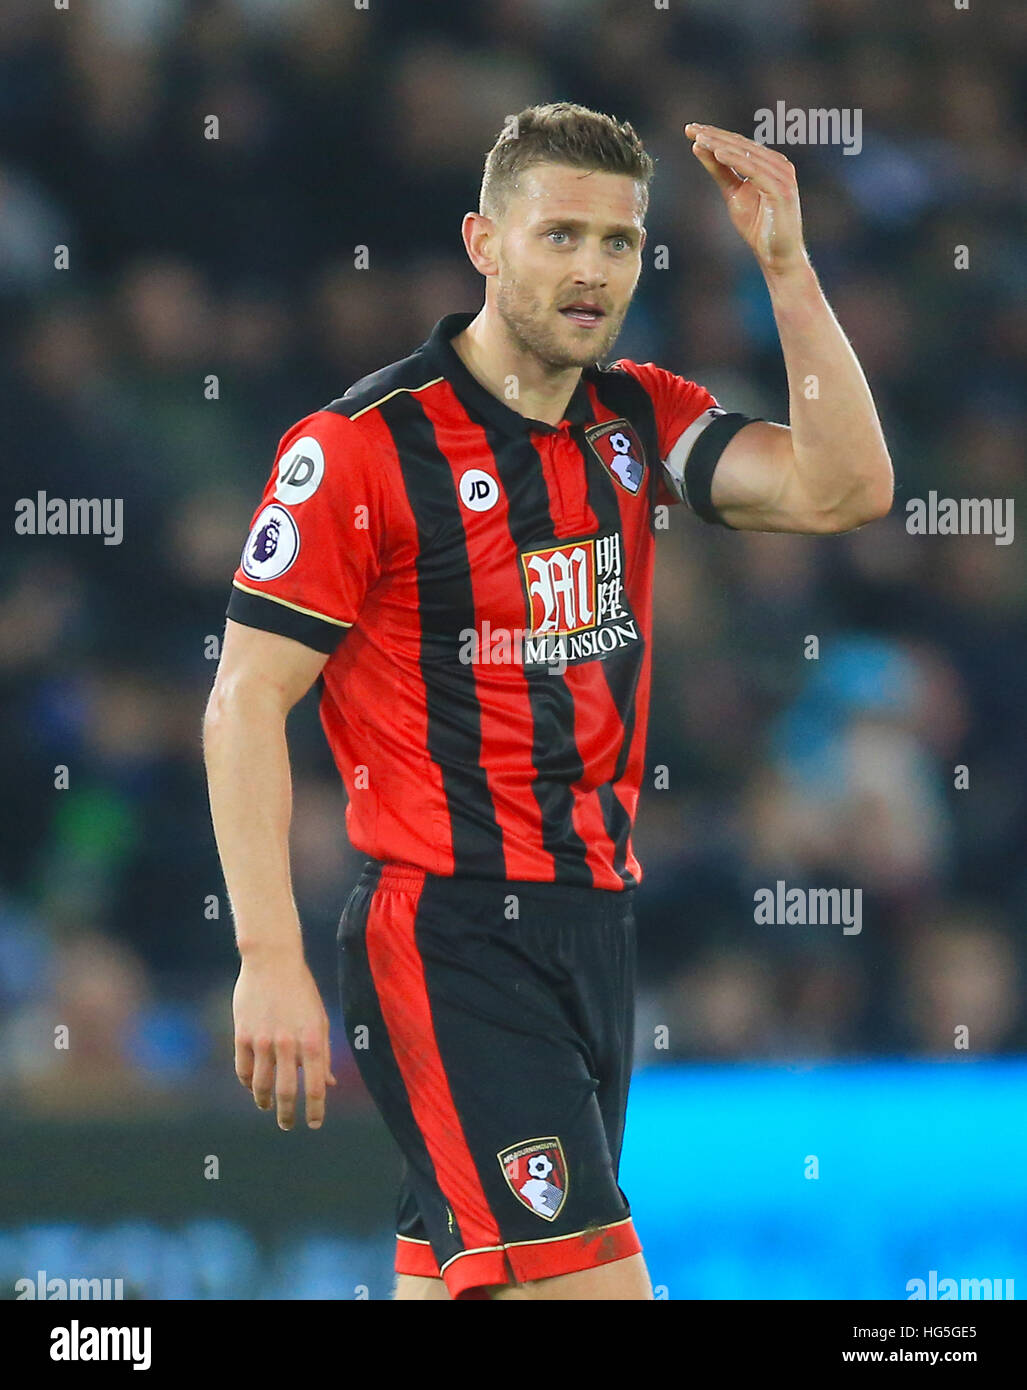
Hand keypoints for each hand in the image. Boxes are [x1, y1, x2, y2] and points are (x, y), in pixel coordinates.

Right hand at [233, 950, 337, 1129]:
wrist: (272, 961)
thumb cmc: (302, 991)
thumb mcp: (320, 1020)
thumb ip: (323, 1053)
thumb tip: (329, 1084)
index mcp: (312, 1040)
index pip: (315, 1087)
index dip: (315, 1111)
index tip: (313, 1125)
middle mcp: (288, 1043)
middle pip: (286, 1093)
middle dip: (287, 1115)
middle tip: (287, 1125)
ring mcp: (263, 1040)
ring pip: (261, 1086)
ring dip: (264, 1101)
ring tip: (267, 1106)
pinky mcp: (242, 1035)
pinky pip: (244, 1070)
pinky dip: (248, 1083)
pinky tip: (252, 1086)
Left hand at [684, 122, 806, 275]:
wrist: (776, 255)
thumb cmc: (758, 226)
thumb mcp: (733, 194)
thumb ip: (720, 171)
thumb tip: (699, 147)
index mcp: (768, 163)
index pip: (738, 144)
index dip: (714, 135)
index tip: (690, 129)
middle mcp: (778, 164)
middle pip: (741, 145)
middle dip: (714, 136)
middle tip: (691, 129)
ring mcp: (782, 176)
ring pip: (746, 155)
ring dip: (721, 145)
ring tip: (700, 139)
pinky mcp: (782, 190)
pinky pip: (755, 171)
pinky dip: (736, 160)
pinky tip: (718, 154)